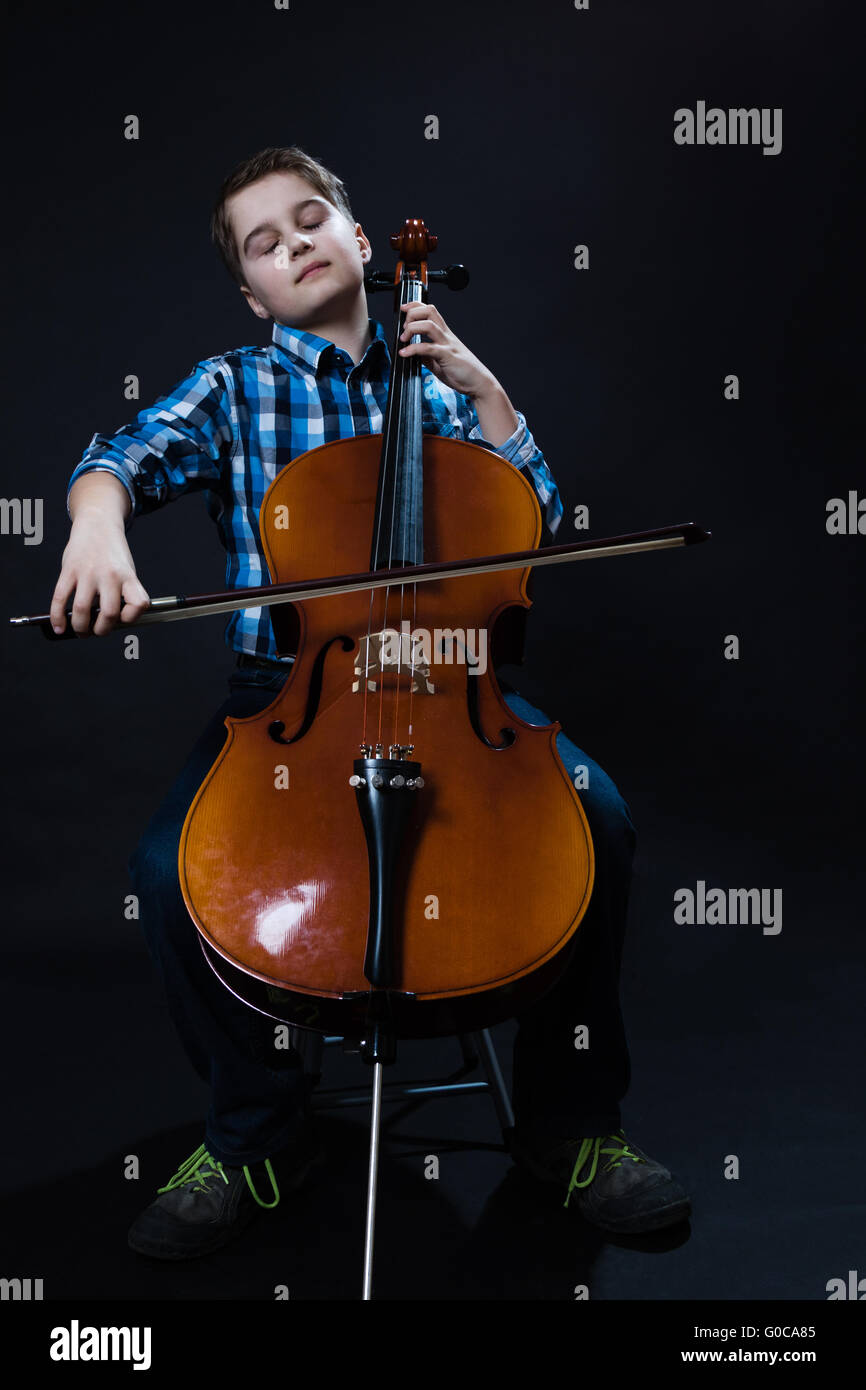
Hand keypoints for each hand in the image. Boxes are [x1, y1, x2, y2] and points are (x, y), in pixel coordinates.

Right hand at [50, 517, 149, 636]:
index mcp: (128, 576)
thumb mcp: (127, 571)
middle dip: (102, 630)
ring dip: (81, 627)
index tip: (123, 619)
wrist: (98, 524)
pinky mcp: (69, 570)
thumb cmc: (113, 554)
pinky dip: (58, 617)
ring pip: (82, 610)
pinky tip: (59, 627)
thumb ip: (125, 595)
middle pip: (109, 613)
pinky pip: (60, 598)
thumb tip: (114, 624)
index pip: (138, 604)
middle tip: (97, 631)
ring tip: (81, 630)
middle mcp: (110, 575)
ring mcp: (88, 572)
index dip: (131, 617)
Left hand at [397, 301, 496, 398]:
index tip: (404, 309)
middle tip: (404, 327)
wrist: (479, 383)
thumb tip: (413, 354)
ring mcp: (447, 344)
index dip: (415, 306)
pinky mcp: (447, 356)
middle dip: (412, 313)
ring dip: (411, 328)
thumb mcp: (439, 362)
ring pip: (428, 325)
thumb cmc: (463, 372)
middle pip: (429, 311)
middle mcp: (446, 336)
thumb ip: (427, 356)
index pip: (430, 311)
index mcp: (445, 334)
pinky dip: (413, 349)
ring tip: (403, 339)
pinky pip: (428, 348)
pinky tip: (405, 354)